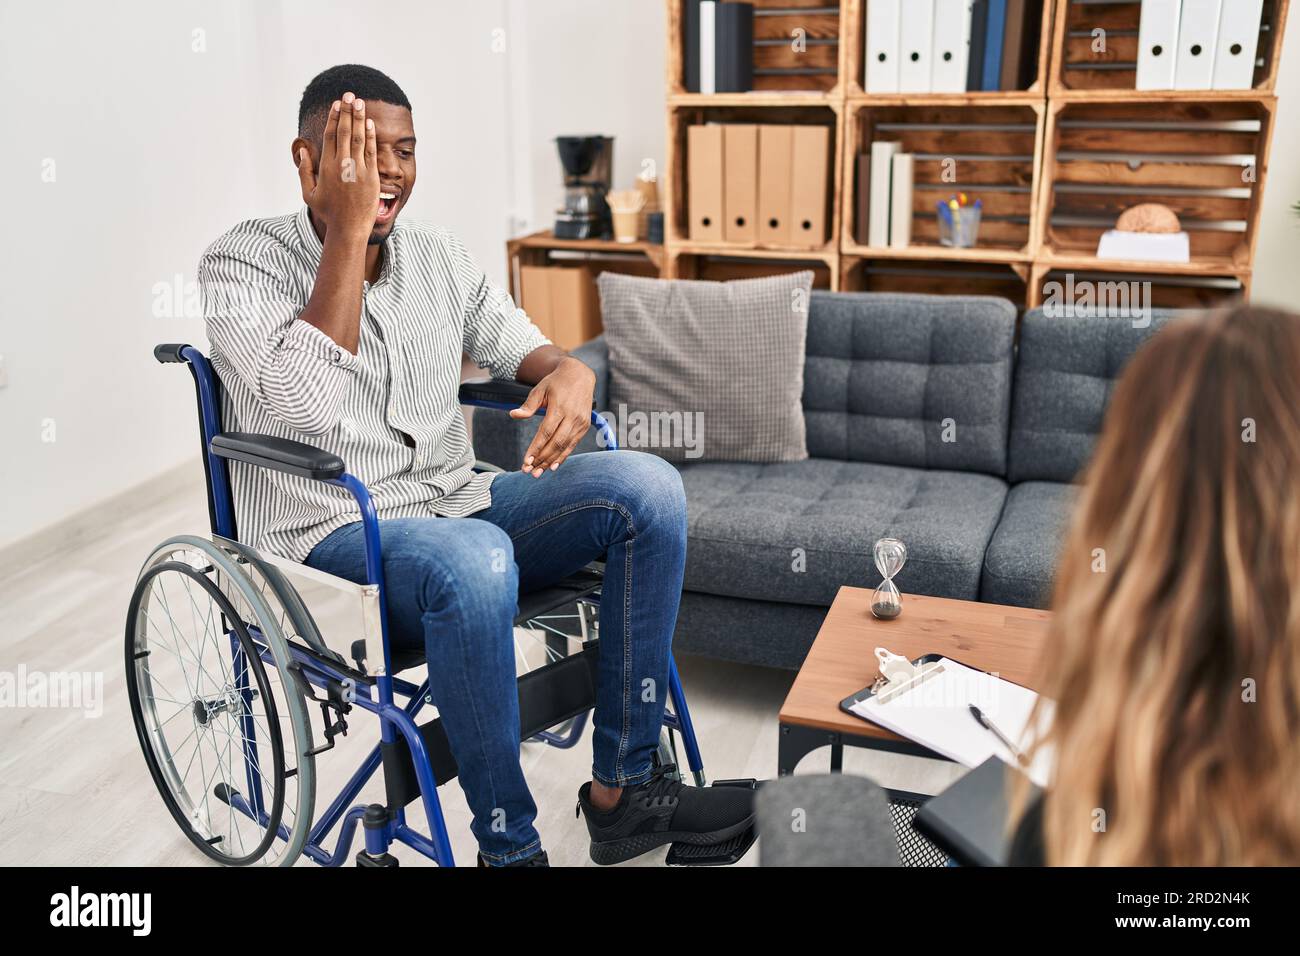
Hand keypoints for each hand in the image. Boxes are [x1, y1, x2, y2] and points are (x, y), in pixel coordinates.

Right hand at [296, 92, 379, 239]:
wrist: (349, 229)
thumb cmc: (329, 213)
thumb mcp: (309, 194)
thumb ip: (304, 171)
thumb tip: (302, 151)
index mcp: (326, 167)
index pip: (331, 135)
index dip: (334, 118)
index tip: (337, 105)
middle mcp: (341, 165)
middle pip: (344, 131)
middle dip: (347, 111)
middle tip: (350, 95)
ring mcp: (357, 170)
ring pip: (358, 138)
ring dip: (359, 118)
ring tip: (360, 102)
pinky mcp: (371, 177)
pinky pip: (371, 152)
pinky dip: (370, 136)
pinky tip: (370, 124)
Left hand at [509, 357, 596, 476]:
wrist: (579, 375)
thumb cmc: (556, 382)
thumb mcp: (539, 389)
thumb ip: (528, 405)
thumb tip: (513, 415)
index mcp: (560, 407)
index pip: (546, 432)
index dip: (536, 448)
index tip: (526, 461)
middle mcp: (572, 416)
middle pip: (556, 443)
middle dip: (542, 459)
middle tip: (529, 471)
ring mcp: (580, 422)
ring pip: (565, 446)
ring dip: (551, 461)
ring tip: (539, 472)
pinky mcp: (585, 426)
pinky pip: (573, 445)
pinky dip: (563, 456)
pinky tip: (553, 466)